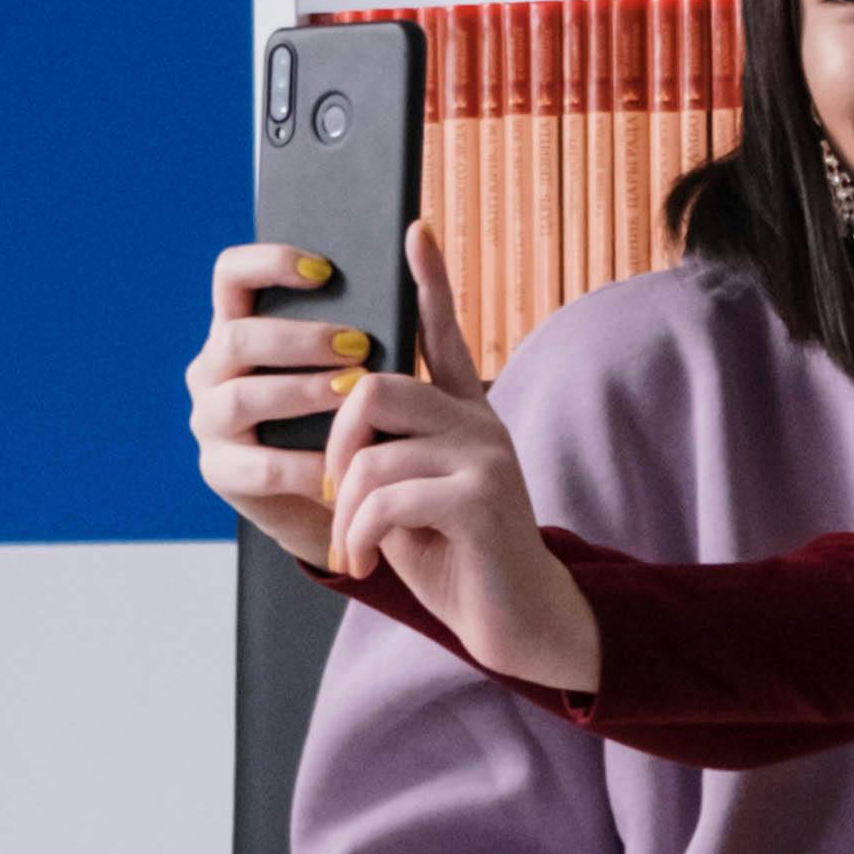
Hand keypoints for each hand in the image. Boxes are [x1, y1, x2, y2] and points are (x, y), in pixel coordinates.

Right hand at [188, 236, 386, 568]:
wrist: (344, 496)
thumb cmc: (357, 414)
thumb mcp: (370, 360)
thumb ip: (384, 309)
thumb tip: (419, 234)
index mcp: (240, 326)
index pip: (231, 274)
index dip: (269, 262)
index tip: (324, 270)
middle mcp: (212, 368)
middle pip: (237, 338)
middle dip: (299, 339)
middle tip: (358, 346)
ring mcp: (209, 419)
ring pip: (242, 396)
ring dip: (301, 392)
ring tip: (354, 394)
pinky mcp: (219, 471)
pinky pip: (259, 465)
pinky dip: (306, 463)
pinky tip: (344, 462)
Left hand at [324, 234, 600, 687]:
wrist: (520, 623)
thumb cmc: (458, 560)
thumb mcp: (412, 498)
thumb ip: (387, 453)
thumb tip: (342, 416)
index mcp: (464, 417)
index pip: (444, 334)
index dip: (431, 282)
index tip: (416, 229)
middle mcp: (478, 423)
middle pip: (374, 389)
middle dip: (334, 447)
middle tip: (333, 497)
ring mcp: (485, 456)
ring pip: (373, 452)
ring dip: (345, 510)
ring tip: (353, 546)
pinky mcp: (481, 497)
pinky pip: (387, 495)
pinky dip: (360, 534)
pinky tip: (367, 561)